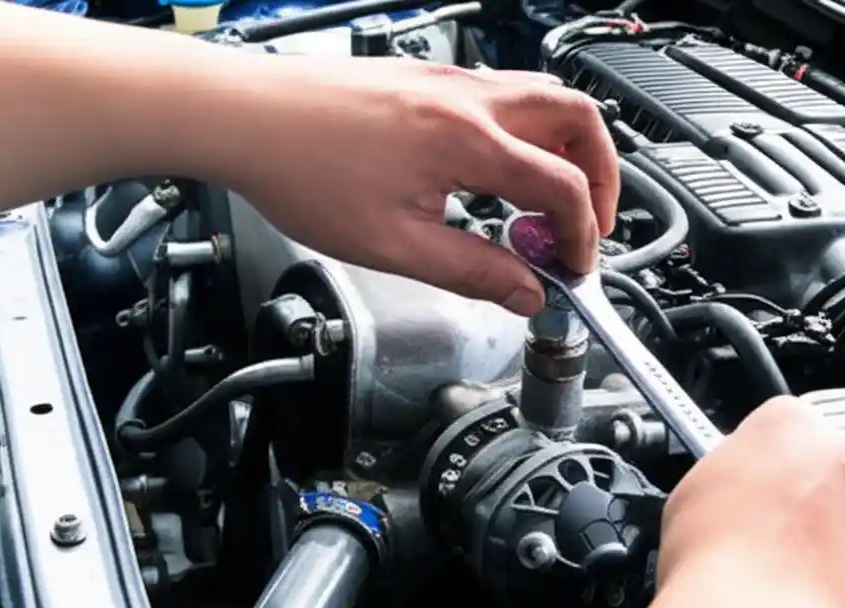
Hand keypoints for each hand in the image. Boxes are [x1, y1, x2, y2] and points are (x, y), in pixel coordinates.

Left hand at [204, 56, 618, 315]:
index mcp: (468, 142)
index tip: (573, 267)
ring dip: (565, 149)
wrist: (243, 117)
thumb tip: (524, 293)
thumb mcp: (393, 246)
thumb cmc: (300, 170)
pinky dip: (524, 134)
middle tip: (588, 222)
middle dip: (601, 174)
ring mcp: (448, 81)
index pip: (564, 187)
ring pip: (544, 97)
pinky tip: (494, 175)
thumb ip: (472, 272)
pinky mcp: (426, 78)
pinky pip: (503, 96)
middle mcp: (468, 100)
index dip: (582, 236)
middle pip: (578, 119)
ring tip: (545, 201)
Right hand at [658, 396, 844, 607]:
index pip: (787, 431)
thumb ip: (733, 474)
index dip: (769, 469)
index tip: (758, 495)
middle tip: (775, 543)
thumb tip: (738, 492)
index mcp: (792, 426)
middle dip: (814, 505)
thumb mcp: (693, 491)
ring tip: (794, 588)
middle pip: (836, 473)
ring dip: (839, 549)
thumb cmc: (714, 563)